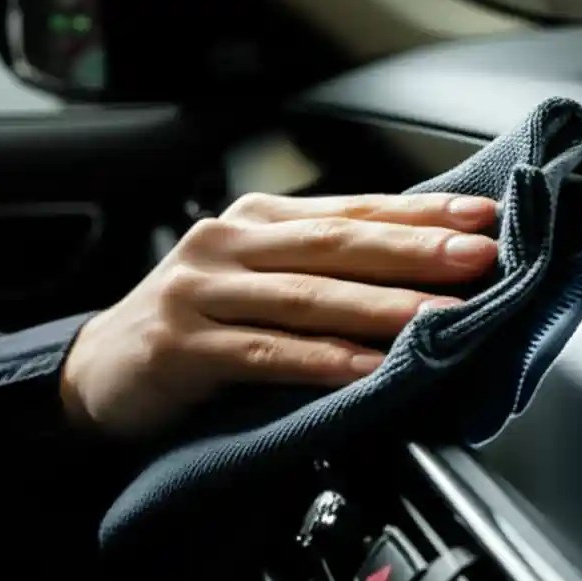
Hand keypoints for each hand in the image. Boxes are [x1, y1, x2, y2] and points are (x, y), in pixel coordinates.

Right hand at [60, 191, 497, 437]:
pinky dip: (321, 361)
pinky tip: (366, 367)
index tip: (483, 216)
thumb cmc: (201, 323)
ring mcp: (202, 292)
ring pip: (306, 297)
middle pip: (336, 244)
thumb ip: (326, 272)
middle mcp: (230, 243)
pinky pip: (264, 353)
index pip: (353, 210)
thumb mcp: (260, 281)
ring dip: (381, 306)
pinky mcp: (182, 347)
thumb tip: (427, 273)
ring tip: (440, 316)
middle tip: (477, 255)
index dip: (421, 212)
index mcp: (260, 219)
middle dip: (415, 249)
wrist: (98, 371)